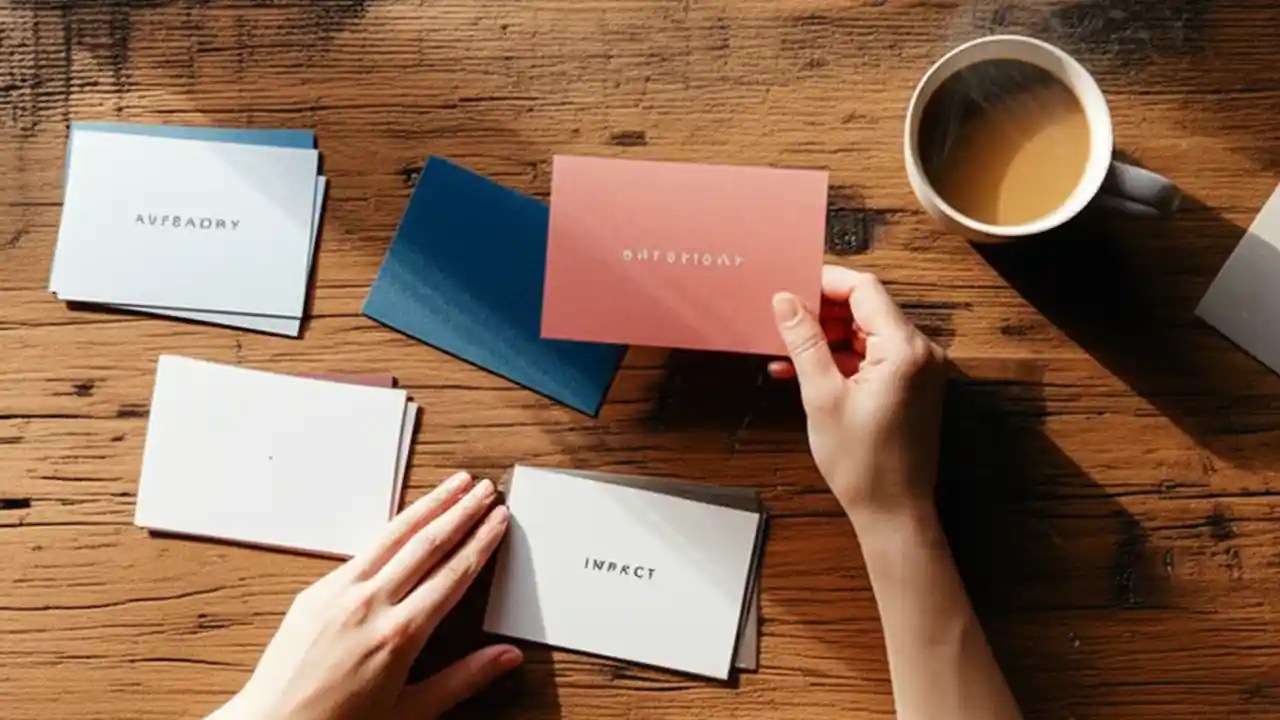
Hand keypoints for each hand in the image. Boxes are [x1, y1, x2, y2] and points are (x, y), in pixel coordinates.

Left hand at [209, 473, 520, 719]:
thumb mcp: (411, 711)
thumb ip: (463, 679)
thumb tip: (506, 656)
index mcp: (399, 635)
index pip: (453, 574)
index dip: (481, 542)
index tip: (499, 520)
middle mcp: (369, 605)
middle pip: (428, 543)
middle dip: (461, 511)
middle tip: (486, 490)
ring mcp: (338, 593)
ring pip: (393, 535)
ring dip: (428, 506)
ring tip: (454, 485)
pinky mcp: (314, 592)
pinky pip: (362, 551)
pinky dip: (391, 530)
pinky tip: (405, 521)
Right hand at [770, 266, 946, 528]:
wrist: (894, 511)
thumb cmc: (864, 464)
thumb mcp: (822, 397)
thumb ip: (805, 342)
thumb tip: (785, 301)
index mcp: (904, 350)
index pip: (864, 289)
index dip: (825, 283)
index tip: (791, 287)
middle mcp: (921, 352)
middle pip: (867, 308)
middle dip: (822, 312)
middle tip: (782, 322)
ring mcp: (920, 369)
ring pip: (867, 331)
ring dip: (828, 338)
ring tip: (787, 353)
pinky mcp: (913, 384)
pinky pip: (874, 355)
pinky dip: (843, 358)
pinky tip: (807, 371)